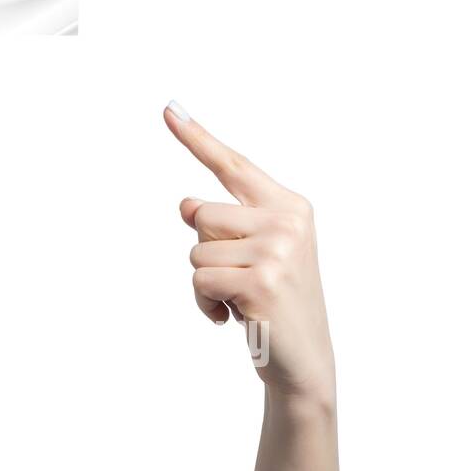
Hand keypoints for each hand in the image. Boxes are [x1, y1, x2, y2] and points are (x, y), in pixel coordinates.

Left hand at [165, 101, 338, 470]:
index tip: (167, 107)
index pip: (232, 164)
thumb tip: (186, 204)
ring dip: (205, 281)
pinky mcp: (260, 280)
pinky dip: (205, 305)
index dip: (196, 136)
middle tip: (239, 277)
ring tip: (239, 298)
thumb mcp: (260, 253)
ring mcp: (276, 249)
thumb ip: (228, 221)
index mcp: (289, 206)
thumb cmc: (274, 303)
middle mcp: (286, 220)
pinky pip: (198, 280)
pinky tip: (233, 318)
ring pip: (194, 249)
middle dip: (206, 248)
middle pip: (198, 212)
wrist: (303, 363)